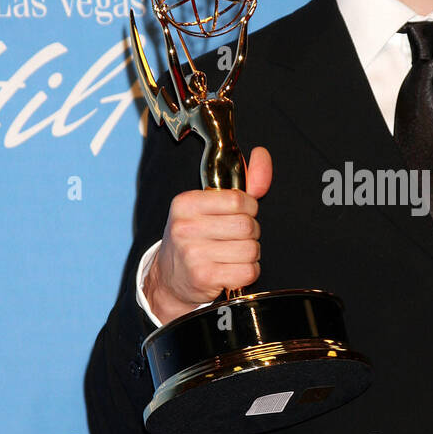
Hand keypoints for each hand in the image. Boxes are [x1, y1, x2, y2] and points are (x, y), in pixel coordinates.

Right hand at [144, 146, 272, 324]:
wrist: (170, 279)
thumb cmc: (196, 237)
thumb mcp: (211, 205)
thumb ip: (243, 181)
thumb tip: (262, 155)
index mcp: (186, 203)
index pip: (239, 200)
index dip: (249, 209)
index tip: (239, 215)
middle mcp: (185, 227)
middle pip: (247, 226)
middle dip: (251, 233)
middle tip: (236, 238)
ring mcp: (193, 254)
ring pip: (251, 250)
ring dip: (250, 255)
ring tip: (232, 255)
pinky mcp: (203, 278)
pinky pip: (248, 272)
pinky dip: (247, 273)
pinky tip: (231, 270)